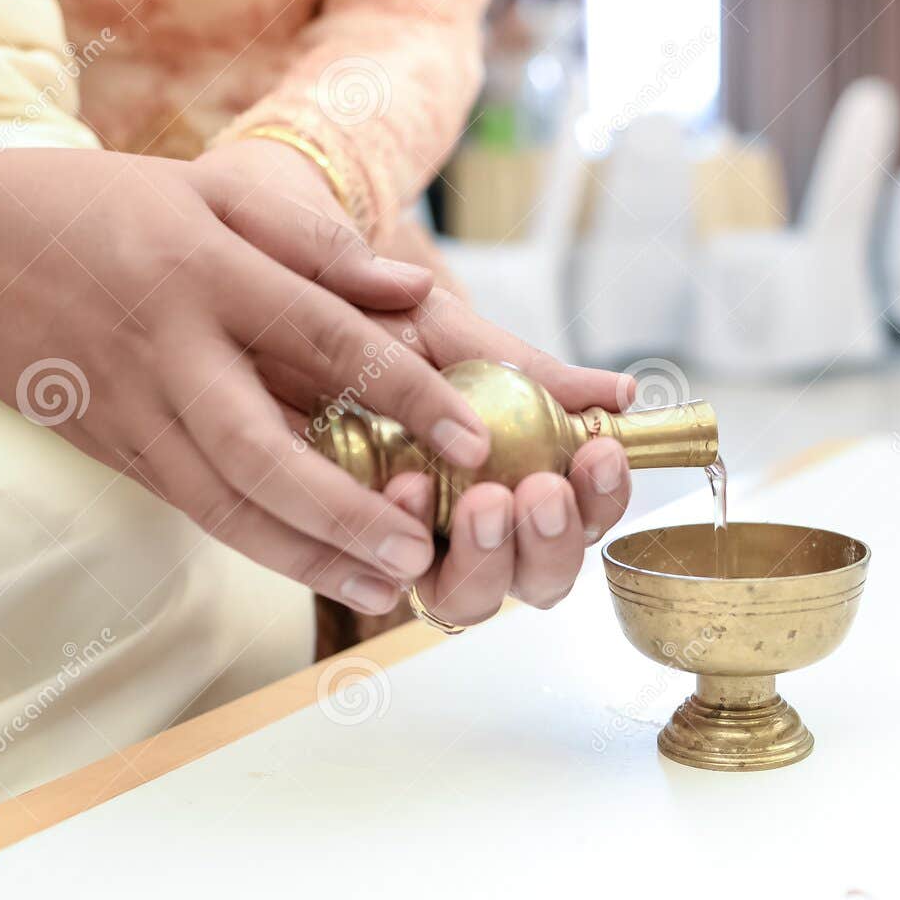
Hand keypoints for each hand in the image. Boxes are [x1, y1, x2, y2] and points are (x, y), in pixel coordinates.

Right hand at [0, 137, 495, 614]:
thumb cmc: (103, 208)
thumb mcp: (210, 191)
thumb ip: (317, 243)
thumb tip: (414, 295)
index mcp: (207, 271)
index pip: (324, 337)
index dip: (405, 392)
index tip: (471, 439)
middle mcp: (172, 350)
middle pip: (264, 452)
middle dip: (346, 513)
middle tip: (418, 554)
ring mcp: (135, 410)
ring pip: (223, 505)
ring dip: (306, 557)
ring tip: (382, 590)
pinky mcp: (115, 450)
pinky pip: (194, 510)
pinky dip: (259, 546)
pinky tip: (318, 569)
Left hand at [257, 288, 638, 626]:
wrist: (278, 299)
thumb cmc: (373, 320)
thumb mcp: (454, 334)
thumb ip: (532, 373)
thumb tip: (620, 395)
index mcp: (516, 476)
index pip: (582, 517)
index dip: (601, 501)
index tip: (598, 452)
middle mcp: (470, 525)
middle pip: (538, 580)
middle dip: (550, 545)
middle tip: (540, 491)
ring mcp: (410, 546)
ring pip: (470, 601)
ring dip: (485, 560)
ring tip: (480, 500)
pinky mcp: (348, 554)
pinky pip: (386, 582)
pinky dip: (402, 546)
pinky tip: (401, 489)